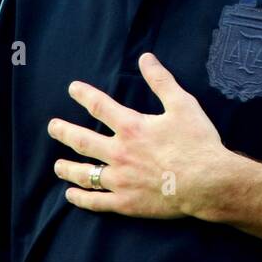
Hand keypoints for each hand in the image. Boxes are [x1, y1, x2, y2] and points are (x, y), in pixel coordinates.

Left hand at [47, 51, 229, 219]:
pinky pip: (96, 202)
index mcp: (131, 127)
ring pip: (85, 174)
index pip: (100, 106)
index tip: (73, 89)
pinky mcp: (126, 203)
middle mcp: (119, 153)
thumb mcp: (183, 105)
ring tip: (57, 165)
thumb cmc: (198, 143)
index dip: (84, 95)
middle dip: (64, 132)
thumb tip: (146, 58)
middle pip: (82, 141)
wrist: (208, 183)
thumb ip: (161, 81)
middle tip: (53, 127)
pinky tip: (71, 195)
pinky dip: (81, 198)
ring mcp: (120, 180)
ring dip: (67, 168)